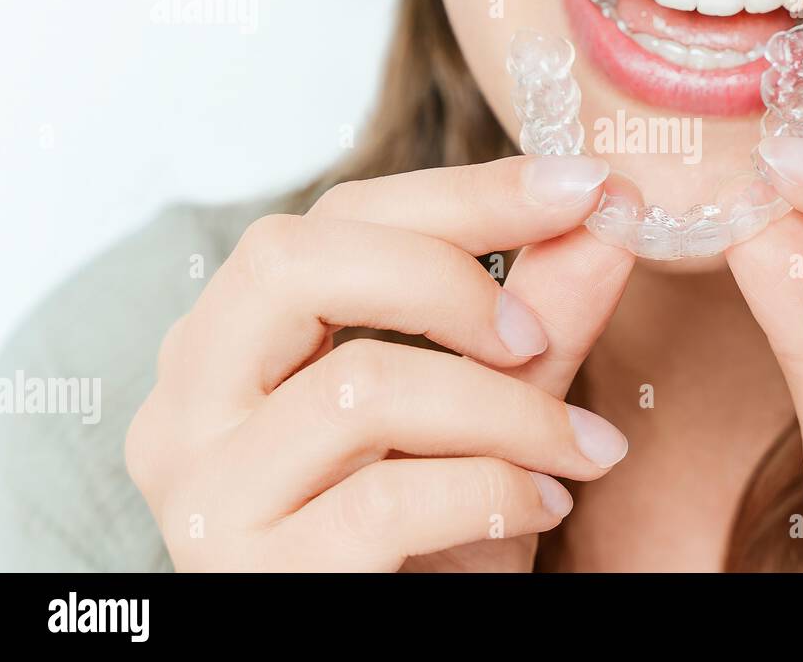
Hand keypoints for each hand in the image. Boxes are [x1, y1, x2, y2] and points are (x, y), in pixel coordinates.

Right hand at [126, 155, 633, 570]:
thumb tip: (611, 213)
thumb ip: (540, 313)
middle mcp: (191, 403)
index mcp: (238, 340)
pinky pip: (389, 499)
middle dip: (449, 280)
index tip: (581, 187)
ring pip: (361, 387)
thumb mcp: (490, 412)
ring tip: (581, 449)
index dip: (467, 194)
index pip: (336, 219)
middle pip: (294, 262)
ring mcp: (208, 491)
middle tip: (537, 337)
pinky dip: (494, 489)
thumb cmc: (431, 534)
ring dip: (509, 411)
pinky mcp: (253, 575)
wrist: (399, 648)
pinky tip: (542, 506)